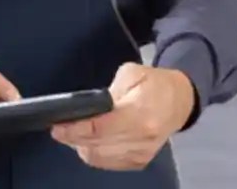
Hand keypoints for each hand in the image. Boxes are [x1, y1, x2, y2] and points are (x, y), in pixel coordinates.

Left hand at [50, 63, 196, 170]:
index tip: (57, 126)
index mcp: (141, 114)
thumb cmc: (154, 83)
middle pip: (97, 144)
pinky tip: (87, 141)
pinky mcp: (140, 161)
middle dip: (73, 137)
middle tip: (58, 129)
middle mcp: (142, 138)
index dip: (75, 129)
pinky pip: (107, 163)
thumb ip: (108, 93)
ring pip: (99, 156)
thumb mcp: (131, 74)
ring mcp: (142, 153)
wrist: (179, 101)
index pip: (101, 128)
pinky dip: (93, 153)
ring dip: (81, 146)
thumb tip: (87, 108)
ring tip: (71, 133)